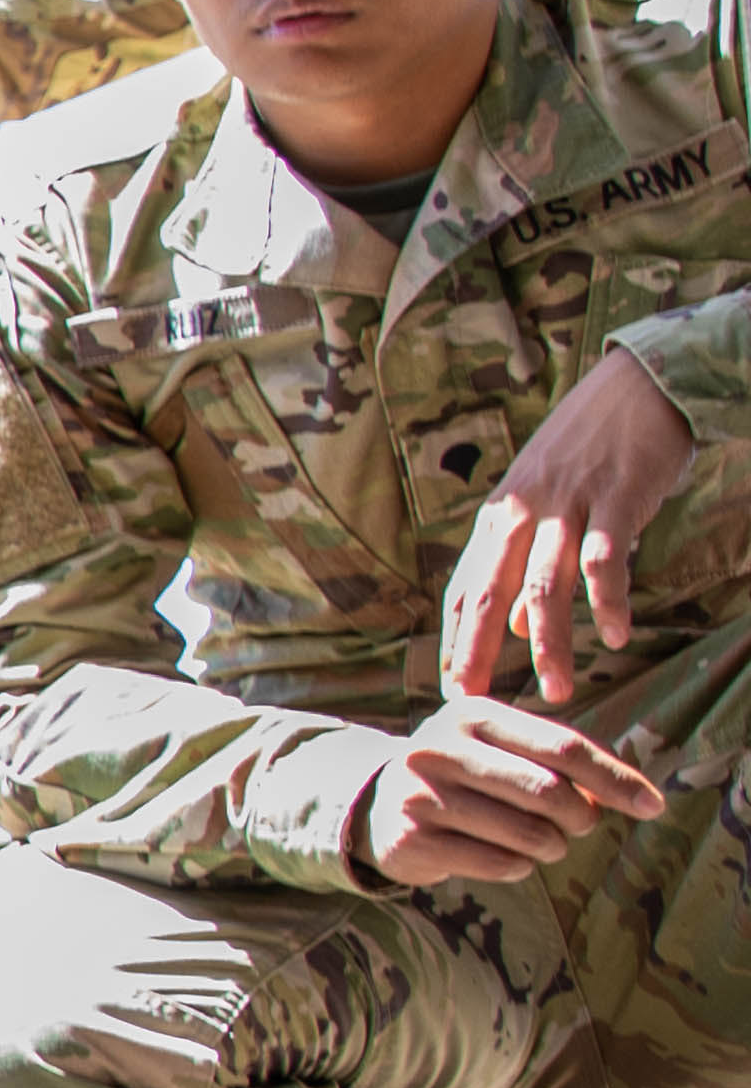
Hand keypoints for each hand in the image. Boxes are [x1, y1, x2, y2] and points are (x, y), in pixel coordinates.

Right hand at [351, 696, 667, 886]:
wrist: (380, 806)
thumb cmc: (468, 775)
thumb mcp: (506, 749)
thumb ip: (565, 761)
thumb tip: (637, 796)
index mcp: (471, 714)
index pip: (562, 746)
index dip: (615, 778)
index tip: (653, 806)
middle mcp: (439, 747)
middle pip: (550, 792)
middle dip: (580, 818)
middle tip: (576, 827)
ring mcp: (419, 794)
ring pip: (529, 834)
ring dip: (550, 847)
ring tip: (537, 841)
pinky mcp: (411, 838)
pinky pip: (500, 864)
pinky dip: (517, 867)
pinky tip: (499, 854)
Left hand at [443, 352, 693, 705]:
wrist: (637, 386)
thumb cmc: (590, 449)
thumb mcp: (546, 502)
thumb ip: (528, 564)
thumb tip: (518, 629)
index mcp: (500, 515)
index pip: (467, 587)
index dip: (457, 640)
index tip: (450, 689)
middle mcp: (523, 511)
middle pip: (491, 590)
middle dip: (477, 649)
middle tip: (471, 701)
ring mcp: (567, 503)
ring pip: (546, 583)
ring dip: (550, 641)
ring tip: (555, 689)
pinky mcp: (615, 498)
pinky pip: (605, 559)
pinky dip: (609, 600)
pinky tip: (617, 636)